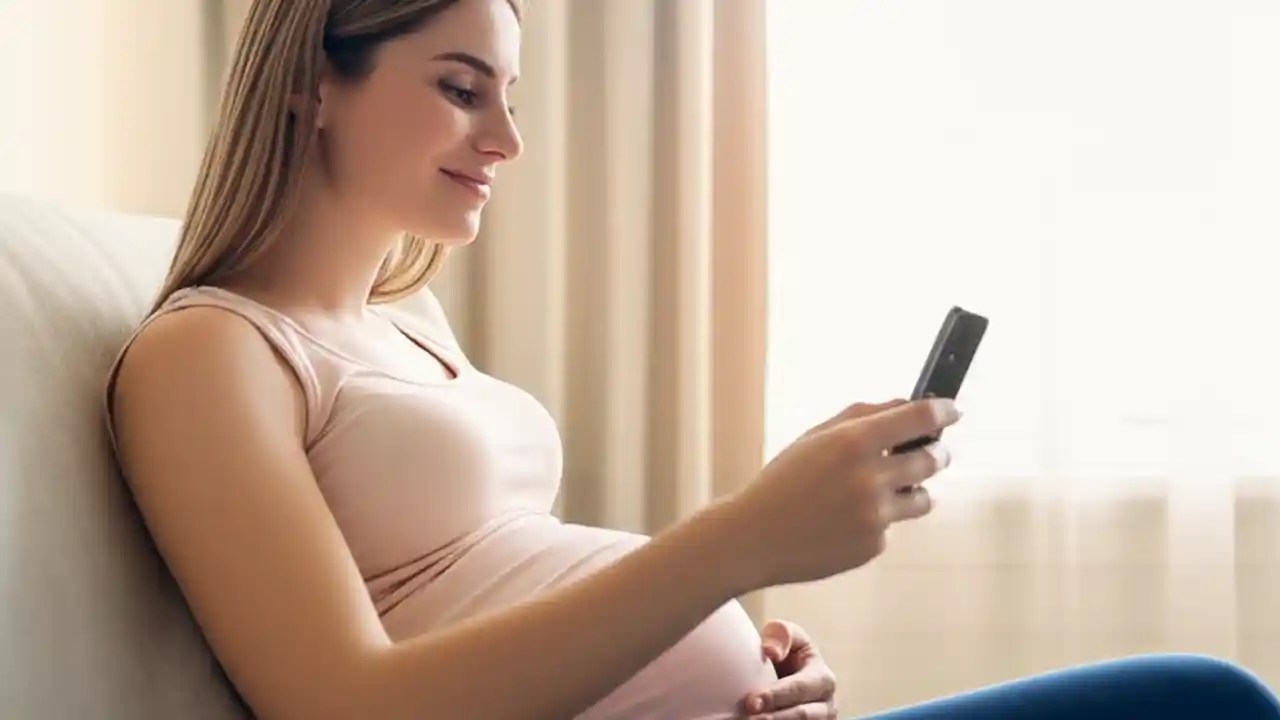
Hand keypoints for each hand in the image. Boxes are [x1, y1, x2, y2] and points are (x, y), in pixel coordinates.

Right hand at [715, 397, 960, 591]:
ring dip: (915, 489)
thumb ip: (861, 417)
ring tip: (886, 489)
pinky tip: (846, 522)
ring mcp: (874, 516)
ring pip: (922, 498)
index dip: (943, 410)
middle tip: (933, 451)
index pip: (919, 417)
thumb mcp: (815, 438)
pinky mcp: (873, 546)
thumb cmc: (782, 482)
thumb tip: (906, 405)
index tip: (952, 410)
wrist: (754, 537)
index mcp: (852, 442)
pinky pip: (891, 526)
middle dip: (936, 452)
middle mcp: (869, 478)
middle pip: (933, 459)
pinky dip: (878, 520)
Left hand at [741, 620, 836, 718]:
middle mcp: (826, 705)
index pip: (799, 688)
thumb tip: (770, 651)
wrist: (786, 672)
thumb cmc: (786, 651)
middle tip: (748, 717)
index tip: (751, 701)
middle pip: (801, 715)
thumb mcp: (785, 634)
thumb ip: (780, 636)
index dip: (775, 696)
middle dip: (774, 717)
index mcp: (823, 678)